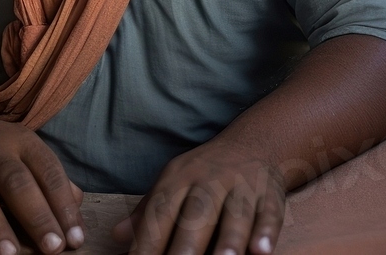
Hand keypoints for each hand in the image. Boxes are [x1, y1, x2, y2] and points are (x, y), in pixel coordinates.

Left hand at [113, 141, 285, 254]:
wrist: (254, 142)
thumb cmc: (204, 173)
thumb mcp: (173, 183)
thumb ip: (147, 212)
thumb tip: (116, 236)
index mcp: (179, 179)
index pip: (160, 212)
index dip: (147, 241)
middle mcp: (210, 181)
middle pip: (197, 213)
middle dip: (187, 244)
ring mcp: (242, 186)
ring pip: (236, 214)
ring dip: (230, 240)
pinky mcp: (270, 194)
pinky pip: (269, 214)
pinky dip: (267, 232)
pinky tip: (262, 251)